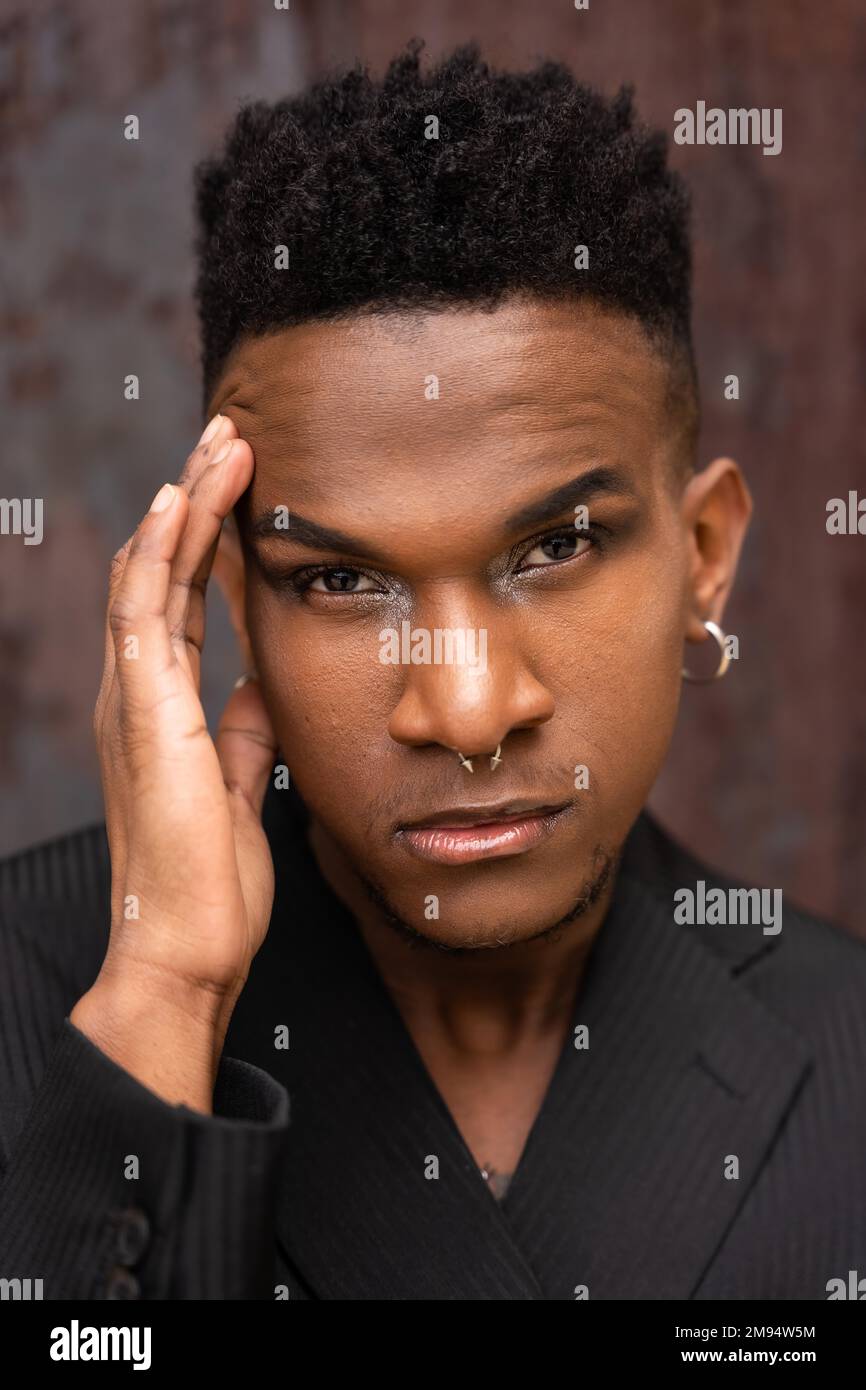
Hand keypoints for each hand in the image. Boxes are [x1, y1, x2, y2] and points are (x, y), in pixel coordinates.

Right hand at [71, 415, 275, 1109]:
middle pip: (160, 571)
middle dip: (197, 500)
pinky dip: (159, 550)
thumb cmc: (212, 882)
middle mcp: (136, 692)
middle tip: (234, 437)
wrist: (188, 949)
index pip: (179, 602)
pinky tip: (182, 499)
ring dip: (186, 504)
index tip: (244, 489)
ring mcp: (132, 699)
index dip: (207, 541)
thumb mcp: (239, 785)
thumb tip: (259, 685)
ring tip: (223, 443)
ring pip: (149, 573)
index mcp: (160, 708)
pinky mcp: (142, 713)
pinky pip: (142, 611)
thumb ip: (243, 730)